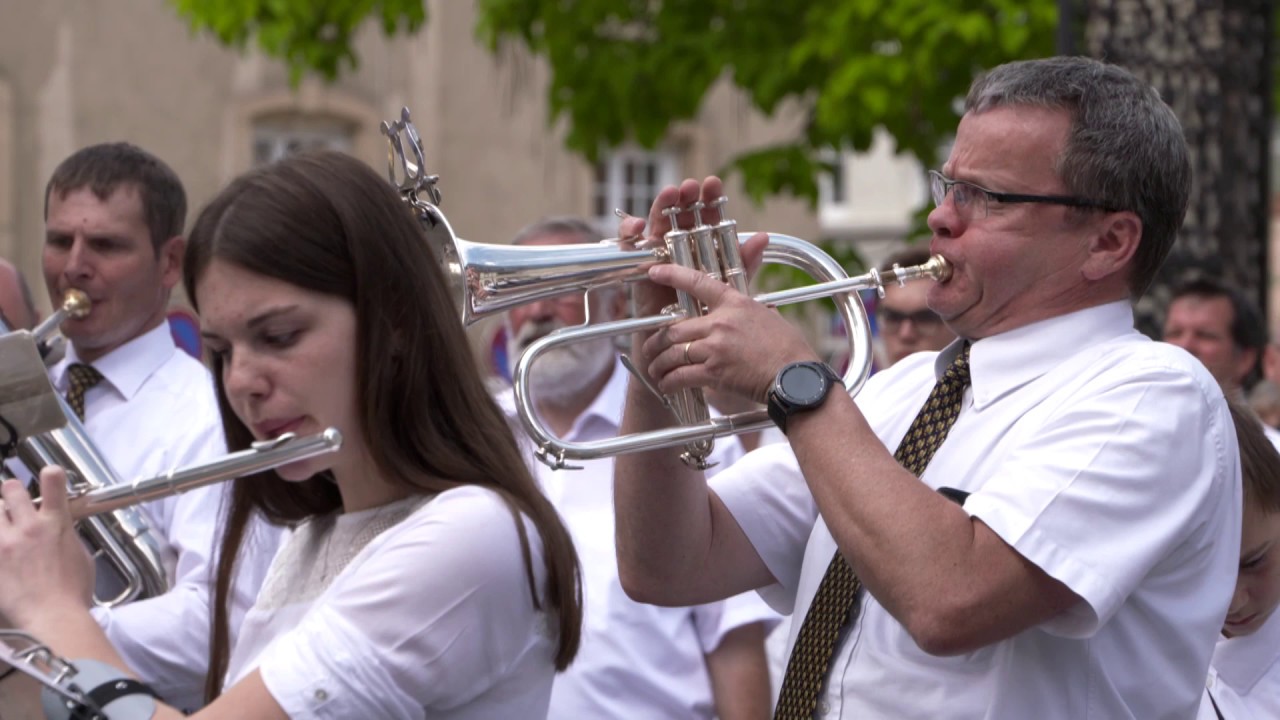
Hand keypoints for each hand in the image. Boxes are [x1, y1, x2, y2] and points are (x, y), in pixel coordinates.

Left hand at [0, 469, 93, 627]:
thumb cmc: (73, 594)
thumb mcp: (82, 558)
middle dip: (11, 493)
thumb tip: (61, 531)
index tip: (48, 476)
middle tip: (12, 505)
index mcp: (56, 524)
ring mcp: (5, 543)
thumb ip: (67, 538)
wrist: (52, 618)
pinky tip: (3, 553)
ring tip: (4, 530)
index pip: (53, 481)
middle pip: (11, 489)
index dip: (50, 474)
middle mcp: (28, 527)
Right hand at [619, 176, 768, 366]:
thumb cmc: (705, 320)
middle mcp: (680, 248)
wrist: (682, 351)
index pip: (706, 219)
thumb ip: (744, 263)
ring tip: (669, 194)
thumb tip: (763, 237)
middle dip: (686, 197)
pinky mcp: (638, 267)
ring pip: (657, 223)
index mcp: (703, 250)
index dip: (709, 201)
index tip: (714, 184)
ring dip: (661, 206)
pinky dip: (631, 232)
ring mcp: (658, 256)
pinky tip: (639, 226)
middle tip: (692, 185)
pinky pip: (630, 245)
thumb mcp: (729, 288)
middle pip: (681, 216)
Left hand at [642, 261, 818, 403]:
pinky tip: (666, 386)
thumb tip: (758, 307)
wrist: (795, 376)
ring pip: (673, 353)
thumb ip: (753, 309)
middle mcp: (721, 322)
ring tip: (655, 370)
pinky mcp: (715, 372)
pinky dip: (669, 382)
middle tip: (650, 349)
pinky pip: (681, 376)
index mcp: (735, 302)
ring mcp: (716, 347)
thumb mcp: (769, 315)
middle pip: (674, 328)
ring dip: (659, 364)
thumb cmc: (788, 348)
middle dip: (657, 342)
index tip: (654, 271)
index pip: (697, 282)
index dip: (672, 275)